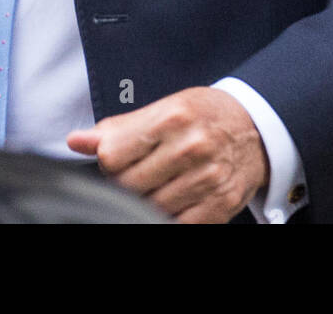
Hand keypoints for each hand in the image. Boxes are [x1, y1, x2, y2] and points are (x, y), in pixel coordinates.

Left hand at [66, 86, 269, 222]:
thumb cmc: (204, 114)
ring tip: (157, 183)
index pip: (113, 155)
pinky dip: (167, 218)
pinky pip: (177, 225)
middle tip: (138, 171)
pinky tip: (171, 200)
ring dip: (145, 201)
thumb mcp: (164, 108)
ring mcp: (207, 180)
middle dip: (124, 183)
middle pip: (128, 185)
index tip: (118, 157)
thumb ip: (118, 128)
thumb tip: (76, 141)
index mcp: (172, 117)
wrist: (256, 128)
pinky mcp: (219, 207)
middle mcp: (190, 148)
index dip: (108, 161)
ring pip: (149, 209)